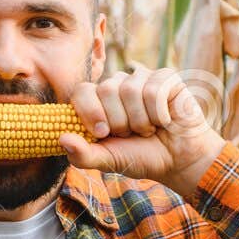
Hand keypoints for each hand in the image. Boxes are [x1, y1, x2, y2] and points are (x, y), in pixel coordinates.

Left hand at [59, 63, 226, 197]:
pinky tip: (165, 120)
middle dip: (120, 121)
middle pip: (106, 90)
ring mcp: (141, 78)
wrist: (178, 161)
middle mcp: (118, 85)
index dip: (90, 112)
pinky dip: (159, 114)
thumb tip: (60, 139)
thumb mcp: (108, 161)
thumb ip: (82, 154)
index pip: (82, 92)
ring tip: (149, 129)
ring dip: (141, 120)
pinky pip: (153, 89)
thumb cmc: (141, 157)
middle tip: (132, 133)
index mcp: (99, 101)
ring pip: (130, 90)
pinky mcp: (165, 77)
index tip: (104, 133)